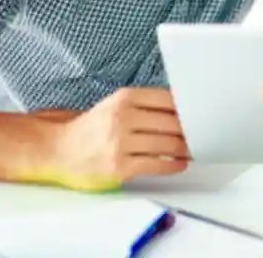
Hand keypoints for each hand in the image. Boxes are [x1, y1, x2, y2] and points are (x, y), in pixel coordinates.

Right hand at [46, 87, 188, 188]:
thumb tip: (182, 110)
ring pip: (167, 144)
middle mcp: (123, 117)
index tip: (200, 114)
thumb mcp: (116, 105)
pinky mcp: (119, 166)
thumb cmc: (93, 127)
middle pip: (172, 122)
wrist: (59, 149)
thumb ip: (145, 105)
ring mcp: (120, 142)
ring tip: (193, 149)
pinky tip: (179, 163)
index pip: (168, 100)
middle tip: (203, 134)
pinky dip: (173, 164)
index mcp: (125, 98)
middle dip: (190, 130)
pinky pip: (157, 164)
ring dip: (185, 149)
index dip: (188, 109)